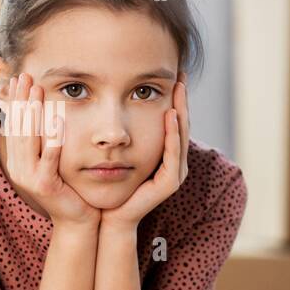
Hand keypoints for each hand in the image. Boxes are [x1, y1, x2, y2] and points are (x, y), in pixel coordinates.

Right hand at [1, 70, 99, 228]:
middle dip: (22, 99)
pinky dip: (52, 140)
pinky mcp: (44, 186)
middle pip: (19, 127)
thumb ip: (47, 139)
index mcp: (18, 161)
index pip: (14, 125)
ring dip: (33, 112)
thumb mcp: (54, 160)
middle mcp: (18, 168)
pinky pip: (48, 159)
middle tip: (25, 75)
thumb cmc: (70, 188)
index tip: (19, 78)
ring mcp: (29, 177)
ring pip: (29, 139)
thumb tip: (47, 112)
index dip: (16, 101)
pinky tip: (57, 122)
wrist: (78, 221)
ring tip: (37, 90)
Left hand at [99, 73, 190, 230]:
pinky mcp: (169, 183)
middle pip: (182, 124)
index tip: (173, 74)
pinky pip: (173, 154)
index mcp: (164, 154)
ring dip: (181, 111)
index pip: (173, 120)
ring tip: (180, 88)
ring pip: (181, 136)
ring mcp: (174, 173)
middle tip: (181, 74)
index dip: (174, 99)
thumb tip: (112, 100)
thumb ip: (120, 130)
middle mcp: (174, 162)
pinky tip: (170, 115)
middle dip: (182, 99)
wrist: (107, 215)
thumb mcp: (115, 149)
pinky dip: (172, 135)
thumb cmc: (107, 183)